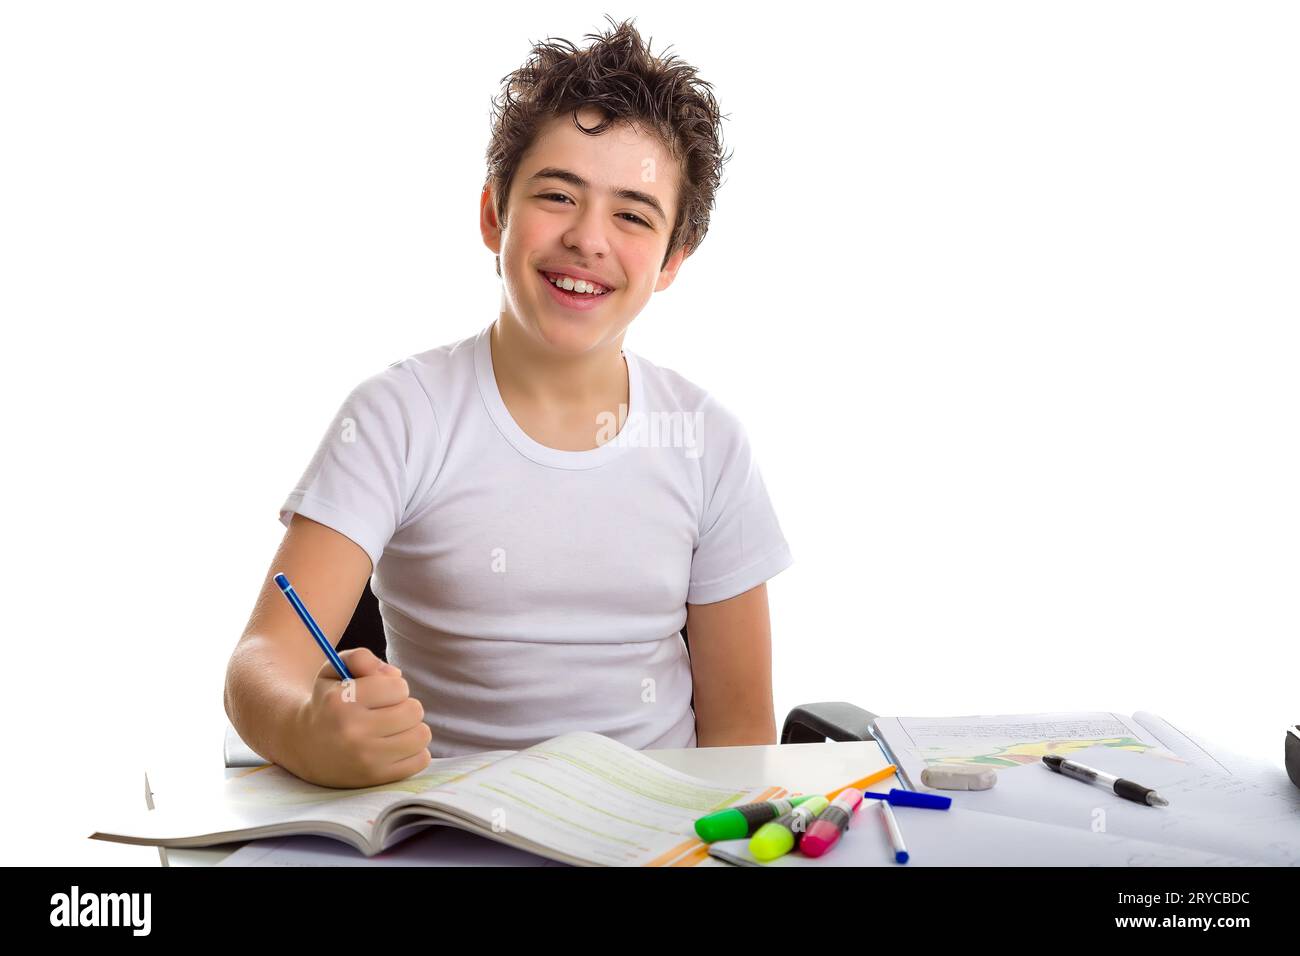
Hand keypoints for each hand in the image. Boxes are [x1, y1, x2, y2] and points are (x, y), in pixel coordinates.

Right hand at [286, 647, 432, 787]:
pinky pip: (421, 760)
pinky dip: (414, 751)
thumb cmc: (328, 702)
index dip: (393, 687)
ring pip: (421, 735)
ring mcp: (366, 759)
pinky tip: (394, 747)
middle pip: (414, 710)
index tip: (378, 694)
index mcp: (342, 701)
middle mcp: (353, 732)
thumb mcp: (334, 670)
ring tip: (393, 729)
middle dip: (404, 707)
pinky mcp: (377, 779)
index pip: (399, 687)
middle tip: (387, 712)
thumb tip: (394, 675)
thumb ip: (362, 658)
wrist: (305, 746)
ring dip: (412, 729)